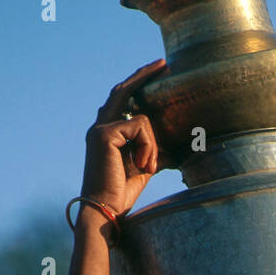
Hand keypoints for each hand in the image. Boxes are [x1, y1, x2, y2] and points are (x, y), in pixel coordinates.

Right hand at [79, 59, 171, 217]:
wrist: (105, 211)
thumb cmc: (121, 193)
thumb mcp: (144, 168)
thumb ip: (154, 152)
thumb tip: (175, 150)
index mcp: (107, 132)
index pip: (123, 100)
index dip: (138, 84)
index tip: (158, 70)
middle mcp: (100, 126)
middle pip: (124, 91)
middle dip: (144, 75)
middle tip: (164, 64)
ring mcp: (100, 129)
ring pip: (141, 118)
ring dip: (153, 144)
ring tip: (148, 166)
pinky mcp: (104, 135)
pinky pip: (140, 128)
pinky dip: (149, 147)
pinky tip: (143, 165)